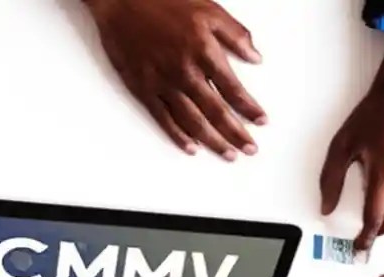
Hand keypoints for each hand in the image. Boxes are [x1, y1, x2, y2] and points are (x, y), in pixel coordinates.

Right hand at [86, 0, 265, 159]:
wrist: (122, 0)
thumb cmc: (165, 1)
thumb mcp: (210, 9)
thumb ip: (236, 35)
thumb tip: (256, 57)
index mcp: (204, 52)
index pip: (234, 89)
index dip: (250, 108)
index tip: (261, 121)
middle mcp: (185, 73)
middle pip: (216, 112)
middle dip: (236, 133)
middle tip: (250, 149)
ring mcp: (163, 84)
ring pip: (193, 121)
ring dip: (213, 141)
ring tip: (228, 154)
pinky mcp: (143, 89)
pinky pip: (164, 119)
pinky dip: (179, 136)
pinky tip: (192, 147)